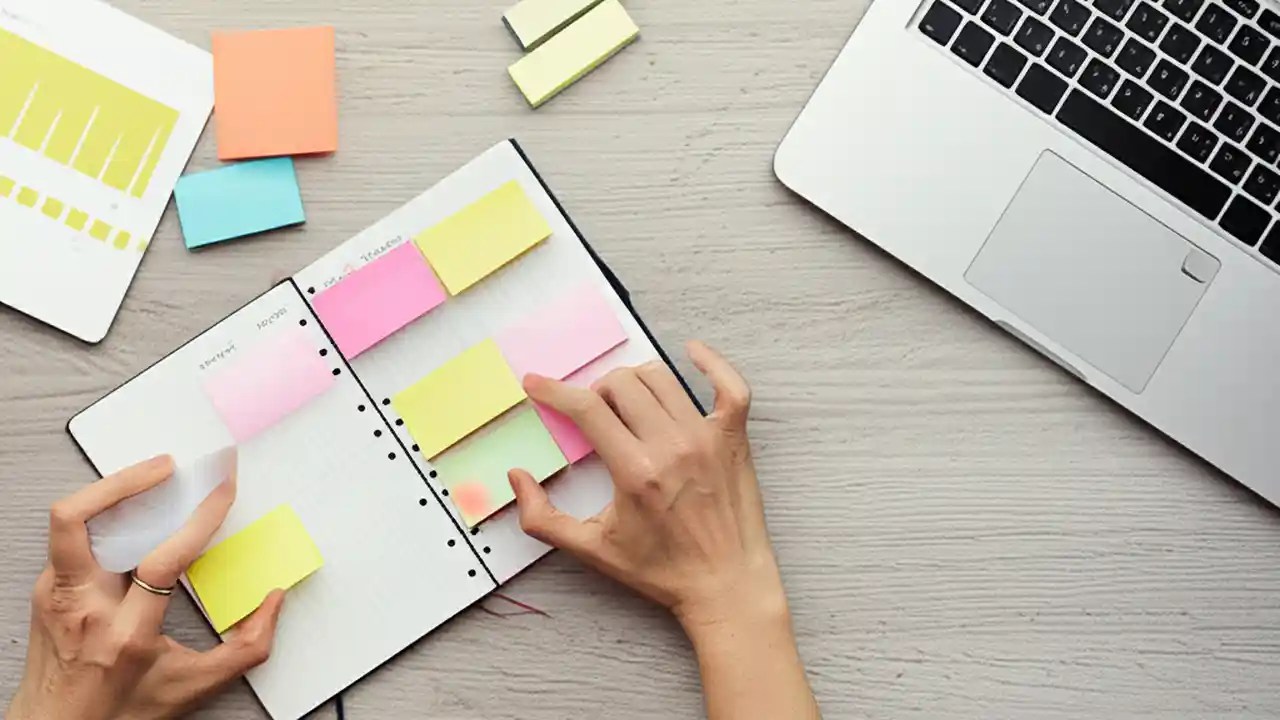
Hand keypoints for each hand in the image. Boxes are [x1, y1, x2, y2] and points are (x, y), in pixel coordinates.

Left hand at [6, 456, 283, 719]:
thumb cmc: (117, 711)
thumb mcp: (193, 688)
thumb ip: (246, 648)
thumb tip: (274, 602)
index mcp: (124, 632)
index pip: (163, 560)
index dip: (199, 519)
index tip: (222, 491)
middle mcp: (82, 606)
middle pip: (79, 521)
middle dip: (125, 482)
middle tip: (166, 467)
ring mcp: (56, 595)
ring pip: (68, 521)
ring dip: (108, 491)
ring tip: (148, 478)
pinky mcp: (46, 590)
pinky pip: (71, 537)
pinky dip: (100, 517)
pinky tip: (126, 513)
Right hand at [510, 341, 818, 718]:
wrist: (725, 586)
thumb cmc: (662, 571)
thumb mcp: (592, 551)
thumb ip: (543, 518)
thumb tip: (517, 478)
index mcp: (635, 472)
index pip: (587, 410)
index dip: (554, 391)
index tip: (536, 383)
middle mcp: (672, 446)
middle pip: (622, 386)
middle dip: (594, 390)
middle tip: (589, 411)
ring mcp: (707, 437)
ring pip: (661, 378)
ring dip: (633, 380)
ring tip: (624, 398)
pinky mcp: (734, 438)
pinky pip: (730, 384)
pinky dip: (710, 362)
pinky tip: (691, 351)